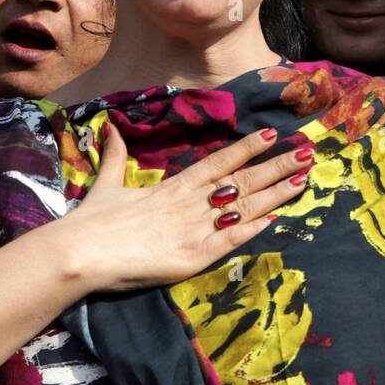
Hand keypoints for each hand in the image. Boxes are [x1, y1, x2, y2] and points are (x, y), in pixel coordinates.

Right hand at [59, 125, 313, 291]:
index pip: (219, 162)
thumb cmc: (90, 221)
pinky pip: (230, 241)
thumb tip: (110, 127)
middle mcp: (189, 203)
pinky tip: (276, 218)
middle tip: (307, 153)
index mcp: (173, 187)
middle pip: (242, 181)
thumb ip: (116, 157)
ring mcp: (194, 229)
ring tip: (303, 179)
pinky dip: (253, 229)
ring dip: (276, 193)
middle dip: (277, 166)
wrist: (77, 253)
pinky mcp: (192, 257)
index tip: (272, 135)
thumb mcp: (107, 184)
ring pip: (244, 207)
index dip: (247, 149)